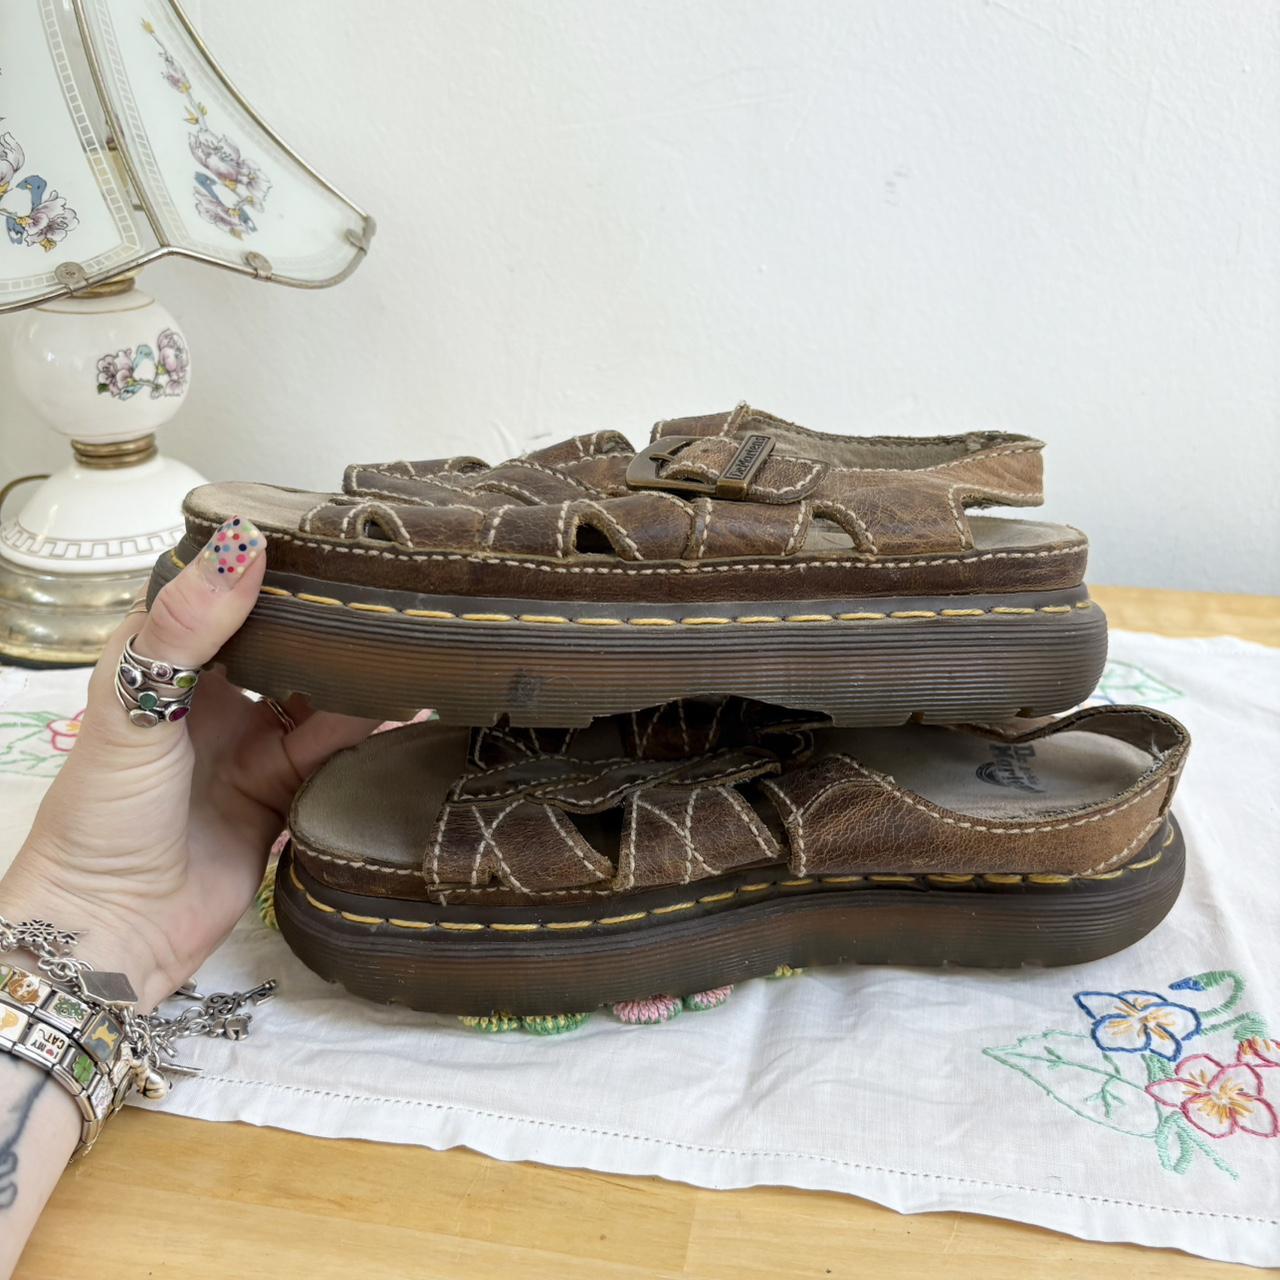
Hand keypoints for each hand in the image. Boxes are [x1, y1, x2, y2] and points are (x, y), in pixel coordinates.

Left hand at [0, 519, 376, 1009]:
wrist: (114, 931)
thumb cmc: (104, 814)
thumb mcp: (137, 705)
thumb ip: (189, 625)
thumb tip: (247, 542)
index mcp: (162, 658)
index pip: (227, 592)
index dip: (276, 564)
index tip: (336, 534)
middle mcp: (212, 694)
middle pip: (285, 643)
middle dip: (333, 620)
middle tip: (396, 587)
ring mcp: (250, 743)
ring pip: (320, 694)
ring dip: (360, 677)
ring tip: (416, 642)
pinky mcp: (284, 789)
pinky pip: (336, 749)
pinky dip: (371, 731)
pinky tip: (412, 707)